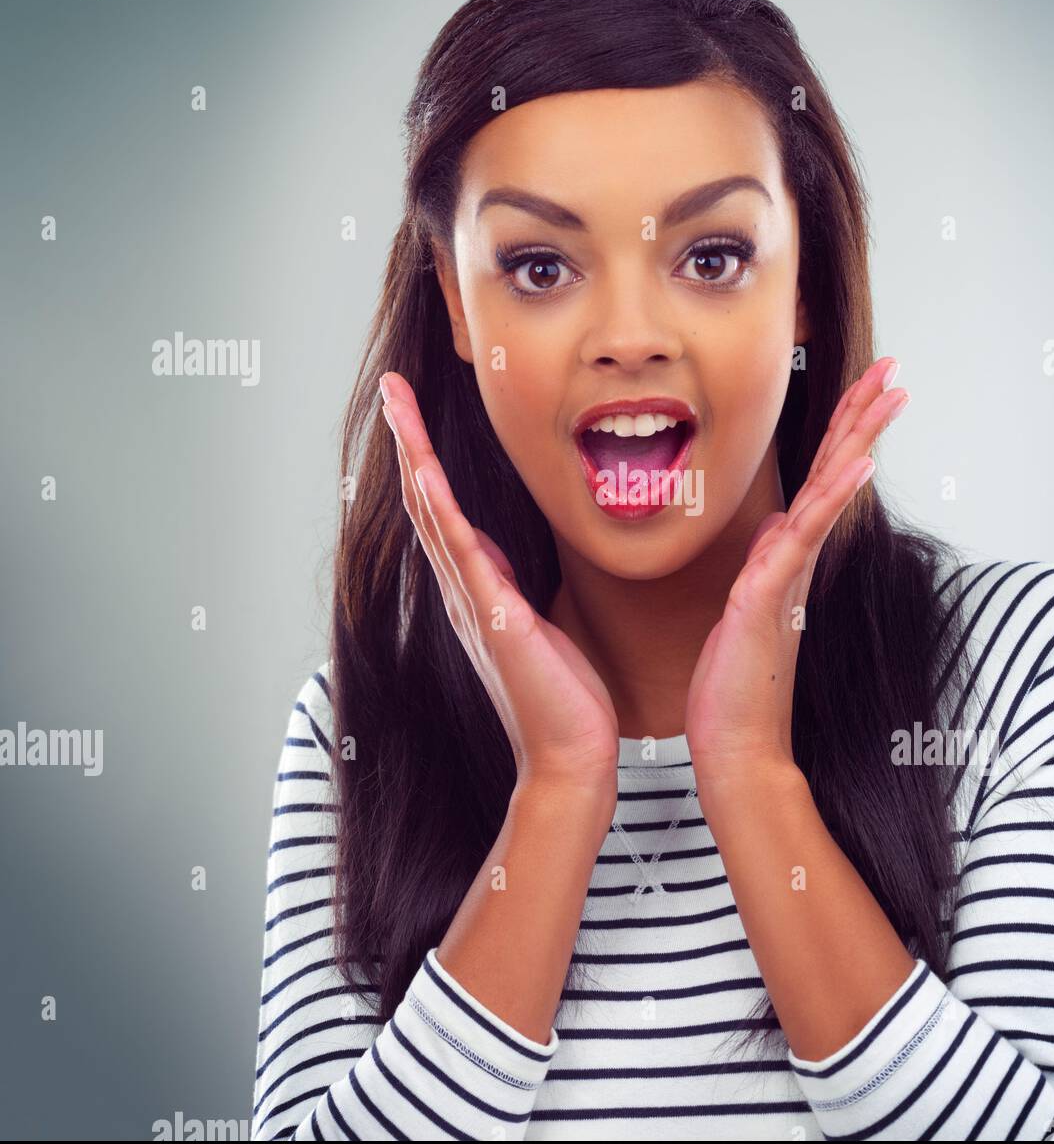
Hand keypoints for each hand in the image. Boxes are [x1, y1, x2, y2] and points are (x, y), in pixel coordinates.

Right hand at [379, 371, 619, 798]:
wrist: (570, 755)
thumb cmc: (562, 697)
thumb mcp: (538, 625)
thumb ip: (513, 591)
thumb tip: (500, 563)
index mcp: (479, 589)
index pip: (444, 510)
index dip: (426, 458)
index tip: (415, 411)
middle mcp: (465, 591)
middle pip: (425, 501)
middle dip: (409, 441)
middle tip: (393, 388)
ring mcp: (474, 604)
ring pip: (434, 516)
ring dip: (415, 457)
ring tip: (399, 407)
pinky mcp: (495, 619)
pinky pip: (462, 556)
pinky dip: (440, 512)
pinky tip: (424, 474)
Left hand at [683, 357, 909, 784]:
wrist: (736, 745)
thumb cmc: (737, 684)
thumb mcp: (746, 608)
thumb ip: (767, 562)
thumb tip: (777, 526)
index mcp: (790, 558)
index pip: (822, 479)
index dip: (844, 430)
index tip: (867, 386)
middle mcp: (800, 561)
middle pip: (838, 473)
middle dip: (864, 417)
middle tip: (896, 369)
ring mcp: (791, 577)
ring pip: (830, 493)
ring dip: (859, 439)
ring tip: (891, 394)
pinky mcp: (770, 597)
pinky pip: (804, 538)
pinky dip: (831, 499)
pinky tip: (856, 465)